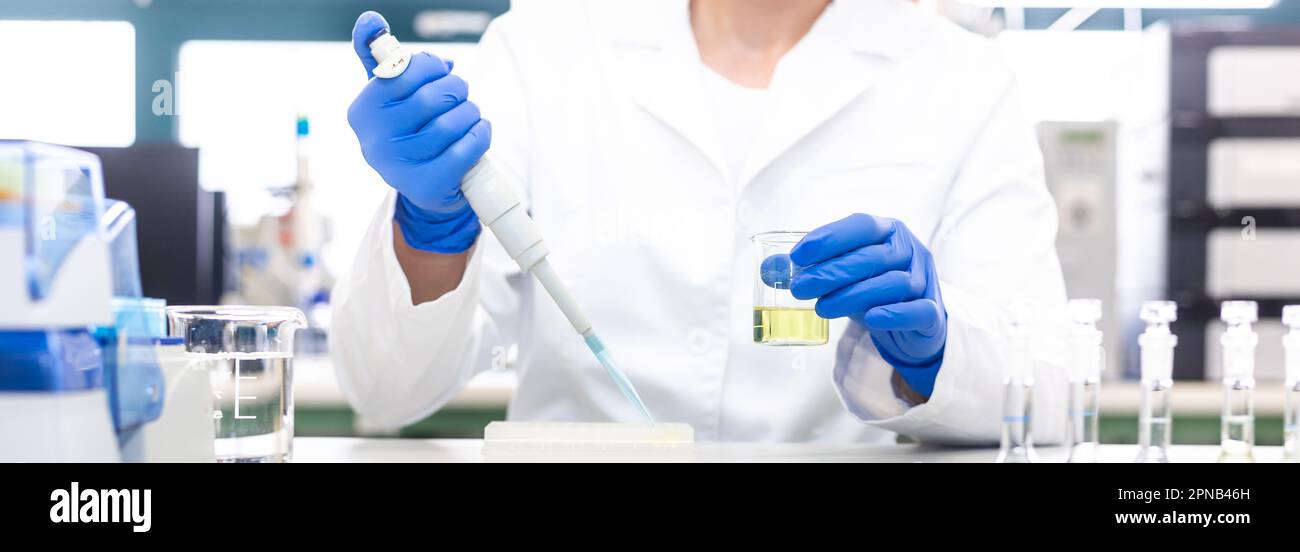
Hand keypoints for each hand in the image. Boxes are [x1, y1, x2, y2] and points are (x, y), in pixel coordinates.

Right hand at [348, 11, 489, 252]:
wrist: (425, 184)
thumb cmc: (411, 129)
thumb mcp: (392, 95)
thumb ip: (382, 58)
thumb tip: (371, 21)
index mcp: (362, 110)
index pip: (406, 70)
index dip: (434, 67)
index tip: (441, 72)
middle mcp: (373, 140)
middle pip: (432, 97)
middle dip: (457, 89)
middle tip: (461, 94)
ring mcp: (398, 168)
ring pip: (451, 123)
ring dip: (471, 113)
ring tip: (470, 115)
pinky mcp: (426, 187)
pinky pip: (466, 149)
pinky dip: (480, 135)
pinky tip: (478, 132)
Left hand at [788, 213, 947, 396]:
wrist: (915, 323)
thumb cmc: (874, 289)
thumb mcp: (843, 275)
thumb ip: (809, 269)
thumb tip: (768, 269)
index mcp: (888, 231)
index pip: (860, 225)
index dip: (829, 238)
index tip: (797, 255)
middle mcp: (910, 250)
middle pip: (872, 256)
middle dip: (831, 272)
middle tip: (799, 288)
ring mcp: (924, 280)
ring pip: (891, 283)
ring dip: (852, 295)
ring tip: (820, 308)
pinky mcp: (931, 312)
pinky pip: (916, 310)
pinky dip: (892, 314)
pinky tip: (869, 319)